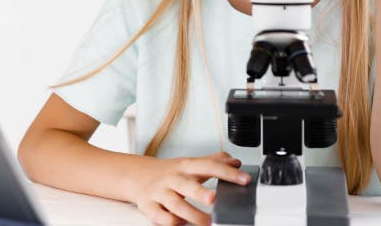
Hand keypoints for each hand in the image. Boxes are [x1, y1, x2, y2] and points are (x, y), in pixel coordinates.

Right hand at [131, 151, 249, 225]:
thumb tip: (235, 161)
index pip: (208, 166)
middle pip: (187, 184)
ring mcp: (160, 193)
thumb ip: (213, 161)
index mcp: (185, 166)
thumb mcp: (190, 163)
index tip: (243, 179)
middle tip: (214, 199)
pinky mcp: (150, 207)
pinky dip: (172, 222)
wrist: (137, 175)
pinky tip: (181, 223)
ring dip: (192, 215)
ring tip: (207, 222)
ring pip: (175, 205)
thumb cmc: (169, 172)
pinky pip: (161, 217)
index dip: (227, 172)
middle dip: (200, 192)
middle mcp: (173, 178)